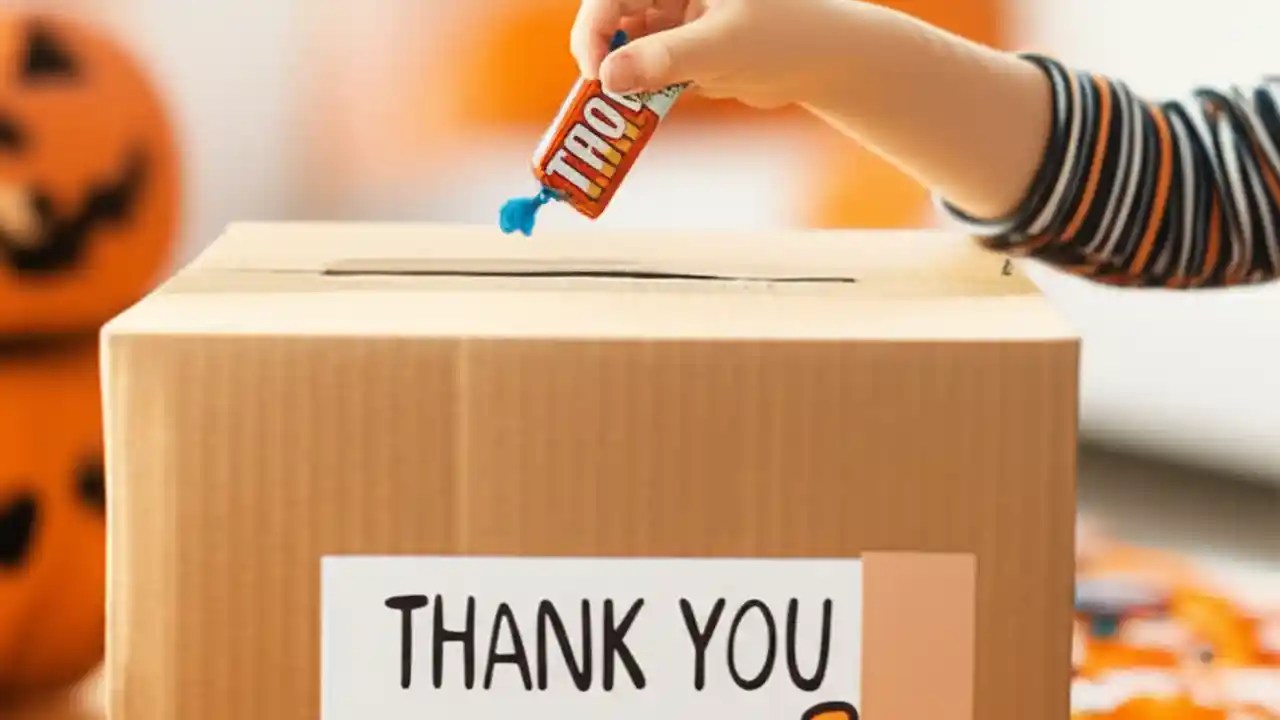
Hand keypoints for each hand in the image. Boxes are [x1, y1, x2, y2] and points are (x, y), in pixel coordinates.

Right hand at [570, 0, 855, 108]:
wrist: (824, 61)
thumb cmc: (784, 35)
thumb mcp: (721, 45)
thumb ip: (665, 59)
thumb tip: (609, 77)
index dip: (594, 27)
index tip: (596, 72)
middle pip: (612, 18)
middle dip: (603, 58)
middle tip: (599, 101)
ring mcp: (673, 18)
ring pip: (625, 48)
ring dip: (620, 81)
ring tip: (619, 115)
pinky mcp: (680, 49)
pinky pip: (645, 70)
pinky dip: (639, 94)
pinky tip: (640, 116)